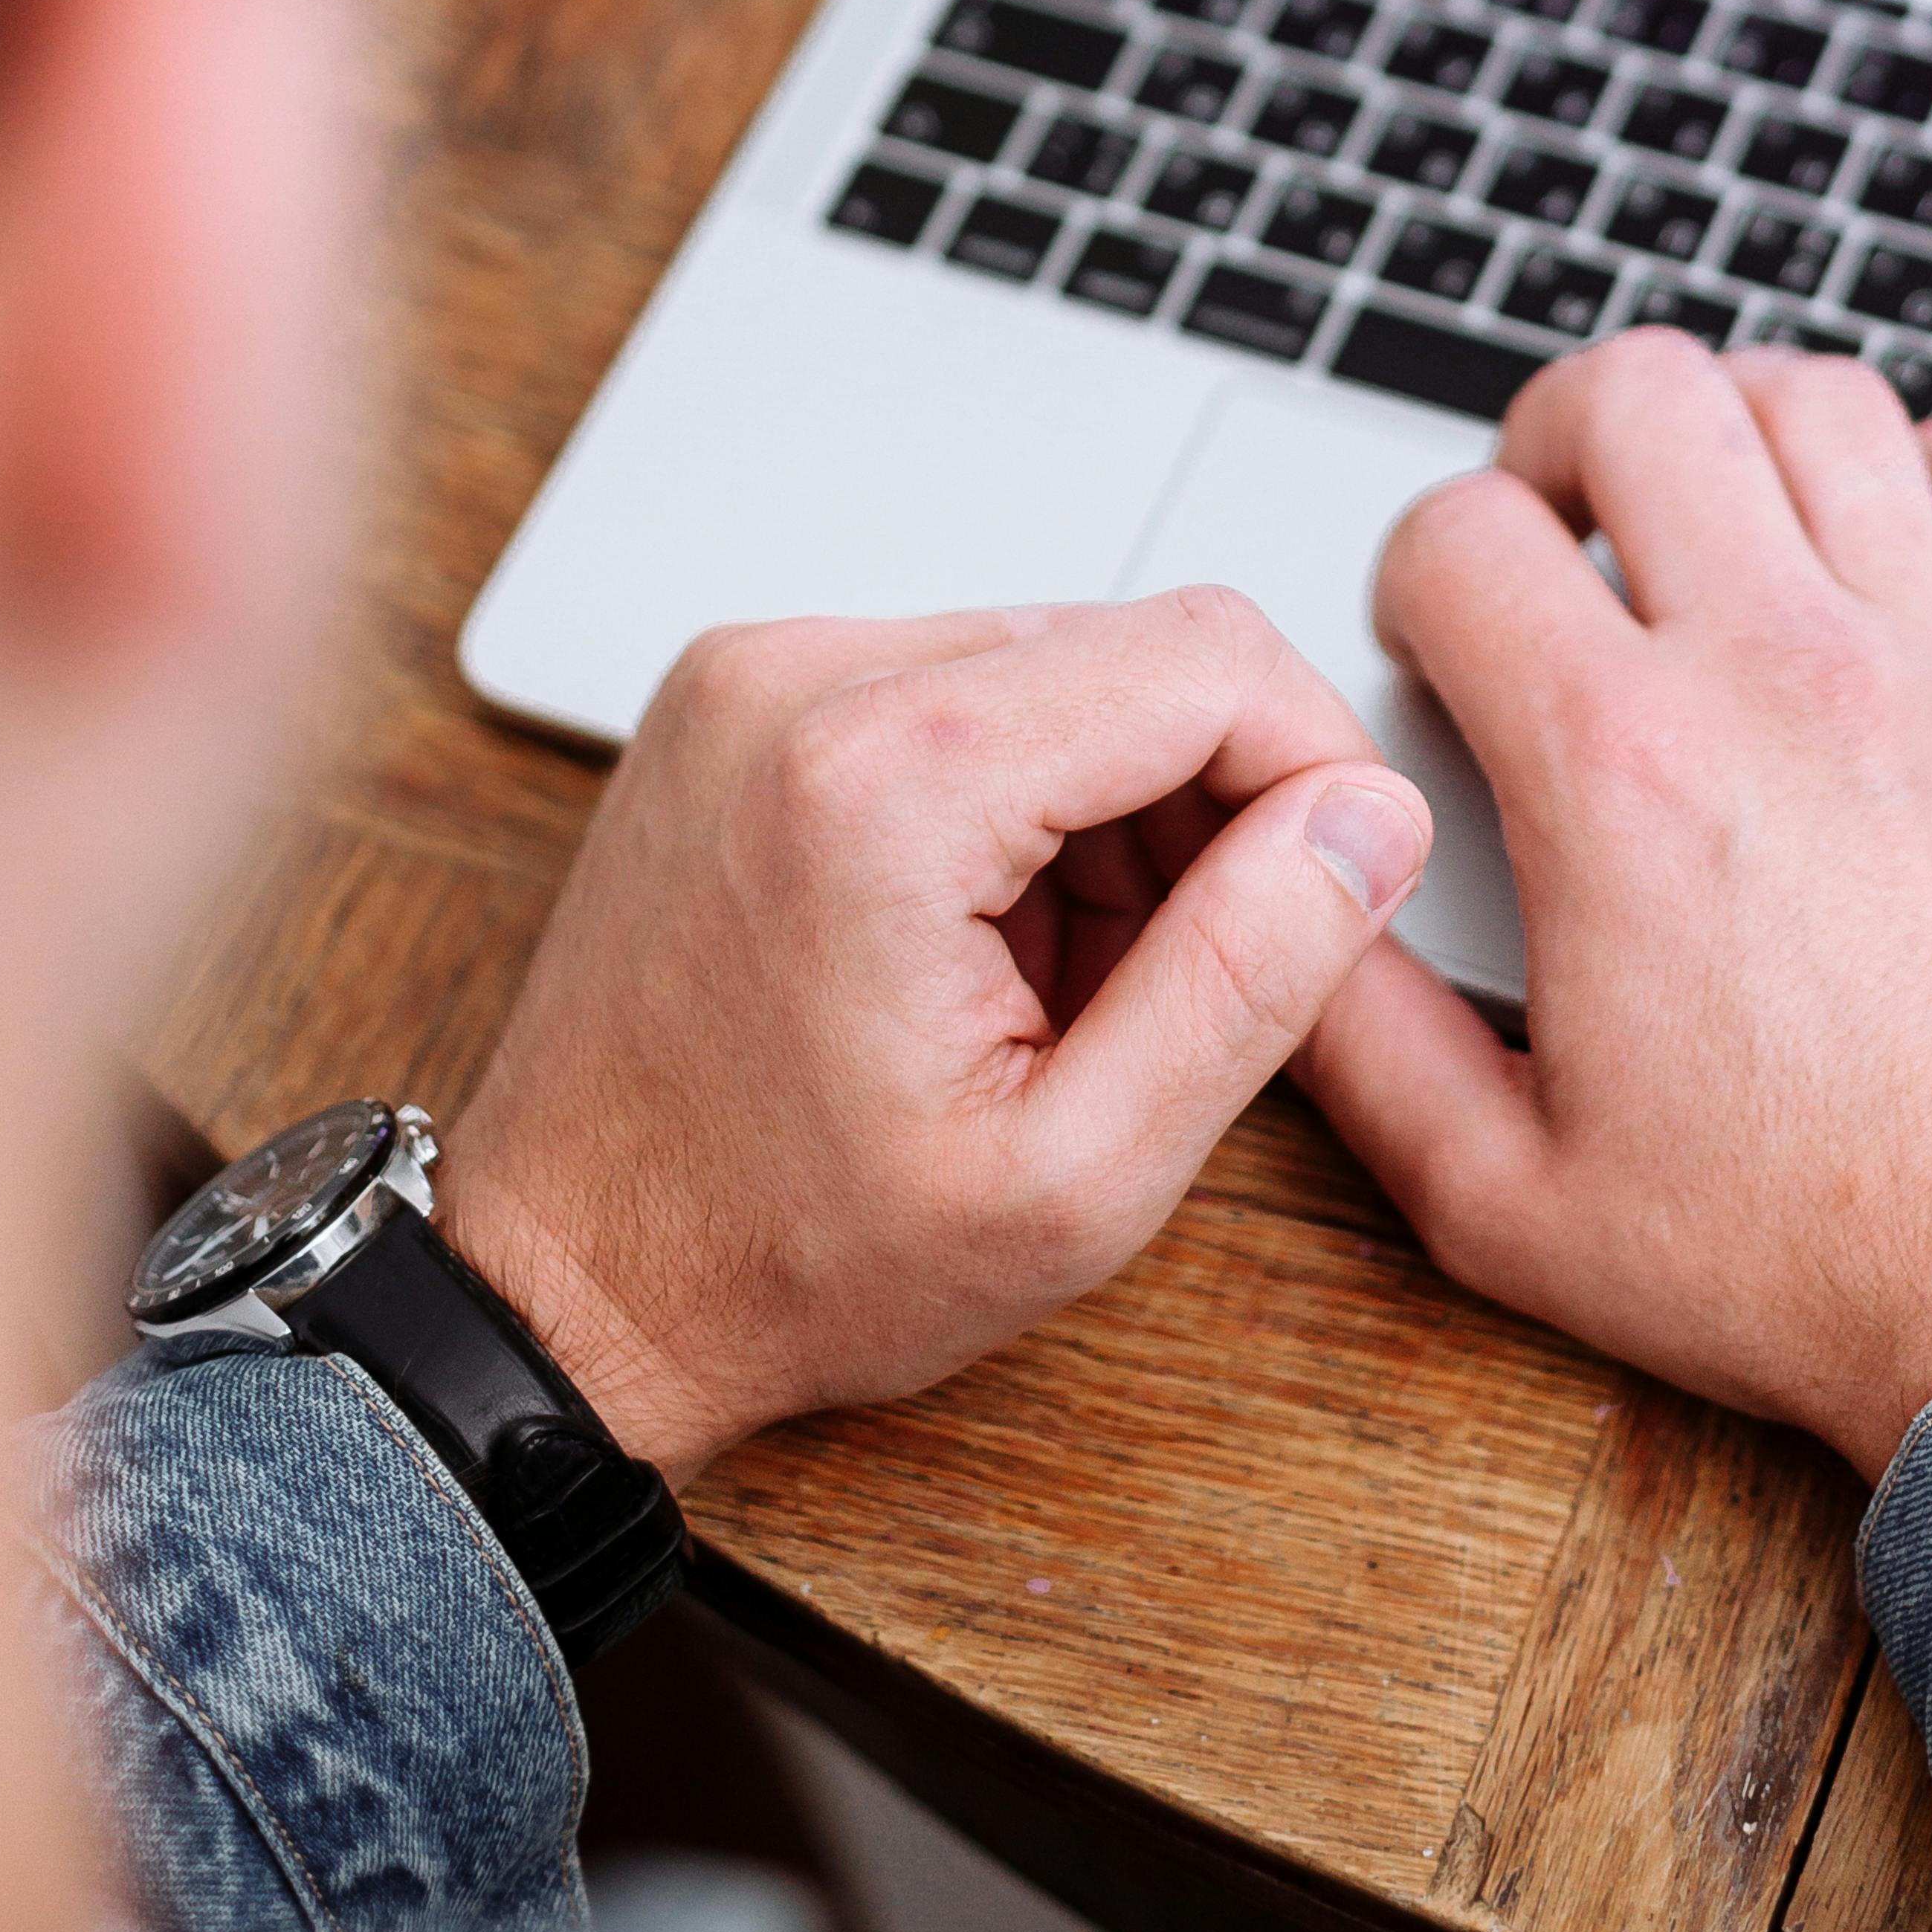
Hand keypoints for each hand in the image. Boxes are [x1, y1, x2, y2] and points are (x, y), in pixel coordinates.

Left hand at [440, 590, 1431, 1484]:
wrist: (563, 1286)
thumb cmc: (780, 1256)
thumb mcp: (1075, 1180)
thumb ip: (1252, 979)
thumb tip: (1368, 821)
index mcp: (882, 777)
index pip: (1209, 656)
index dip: (1317, 769)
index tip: (1332, 892)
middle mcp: (800, 679)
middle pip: (1134, 645)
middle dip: (1209, 802)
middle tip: (1179, 981)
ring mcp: (754, 675)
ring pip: (1056, 661)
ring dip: (1114, 804)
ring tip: (1064, 982)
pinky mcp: (740, 695)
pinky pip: (958, 685)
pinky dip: (1019, 797)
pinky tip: (989, 939)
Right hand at [1298, 336, 1931, 1482]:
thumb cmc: (1812, 1266)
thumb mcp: (1504, 1200)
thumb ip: (1357, 1038)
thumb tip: (1286, 909)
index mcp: (1621, 774)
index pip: (1464, 533)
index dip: (1420, 571)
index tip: (1445, 640)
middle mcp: (1784, 679)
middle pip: (1642, 395)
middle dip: (1560, 434)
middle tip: (1561, 520)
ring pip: (1827, 404)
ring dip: (1743, 426)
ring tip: (1720, 508)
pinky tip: (1914, 532)